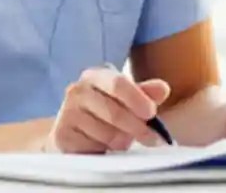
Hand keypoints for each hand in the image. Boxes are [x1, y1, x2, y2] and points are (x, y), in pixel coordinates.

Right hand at [46, 68, 170, 153]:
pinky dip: (104, 150)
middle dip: (137, 127)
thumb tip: (163, 89)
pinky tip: (104, 147)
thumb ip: (145, 93)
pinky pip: (93, 147)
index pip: (118, 83)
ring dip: (121, 142)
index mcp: (95, 76)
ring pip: (106, 133)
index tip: (151, 113)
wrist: (72, 132)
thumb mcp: (126, 99)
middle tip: (151, 138)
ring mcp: (67, 113)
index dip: (137, 98)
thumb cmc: (104, 112)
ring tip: (122, 141)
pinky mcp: (62, 136)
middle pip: (114, 111)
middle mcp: (77, 90)